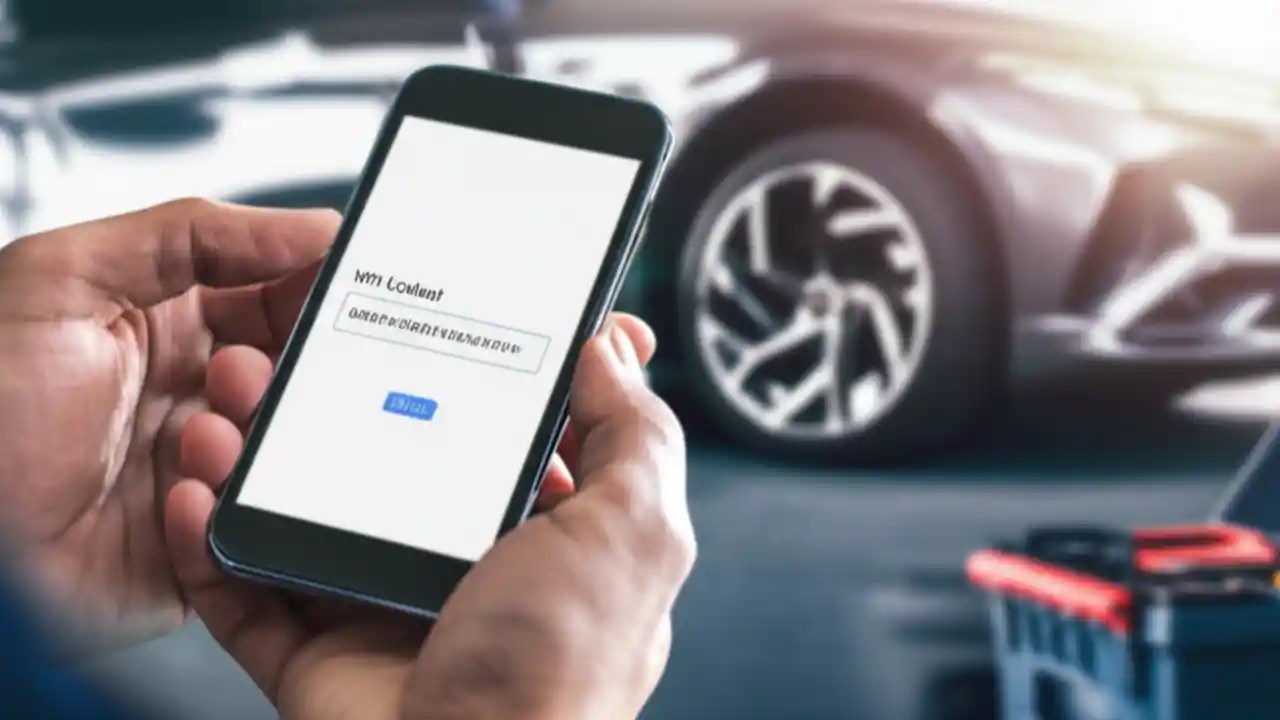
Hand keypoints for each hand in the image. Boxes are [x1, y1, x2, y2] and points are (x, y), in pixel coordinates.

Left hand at [0, 199, 338, 642]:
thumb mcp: (66, 276)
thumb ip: (192, 234)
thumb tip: (310, 226)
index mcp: (170, 324)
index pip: (278, 293)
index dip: (314, 287)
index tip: (348, 283)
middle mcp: (193, 396)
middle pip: (296, 375)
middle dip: (291, 370)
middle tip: (247, 369)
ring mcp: (201, 472)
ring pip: (287, 455)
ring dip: (257, 440)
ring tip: (199, 434)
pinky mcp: (201, 548)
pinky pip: (257, 535)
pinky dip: (231, 514)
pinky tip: (180, 497)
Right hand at [165, 314, 695, 719]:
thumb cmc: (558, 669)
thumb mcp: (631, 531)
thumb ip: (636, 435)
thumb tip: (613, 352)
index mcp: (549, 538)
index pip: (506, 439)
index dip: (468, 374)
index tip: (421, 316)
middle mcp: (469, 573)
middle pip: (389, 462)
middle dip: (338, 400)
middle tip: (295, 348)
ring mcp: (388, 614)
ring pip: (311, 512)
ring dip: (260, 452)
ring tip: (229, 398)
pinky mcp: (319, 658)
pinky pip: (250, 591)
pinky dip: (210, 540)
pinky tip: (195, 486)